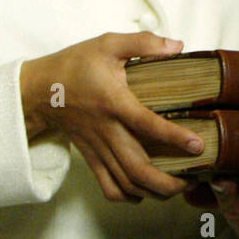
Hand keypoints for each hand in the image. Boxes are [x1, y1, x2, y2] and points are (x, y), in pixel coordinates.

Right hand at [19, 31, 202, 201]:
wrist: (40, 89)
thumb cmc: (75, 65)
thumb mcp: (108, 44)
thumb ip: (144, 42)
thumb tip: (178, 45)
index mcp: (113, 102)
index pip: (146, 124)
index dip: (173, 137)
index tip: (197, 145)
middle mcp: (106, 131)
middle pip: (136, 169)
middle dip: (167, 182)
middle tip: (193, 178)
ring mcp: (97, 148)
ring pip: (125, 183)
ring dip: (153, 192)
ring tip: (177, 187)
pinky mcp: (90, 157)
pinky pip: (108, 187)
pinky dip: (128, 196)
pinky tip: (145, 191)